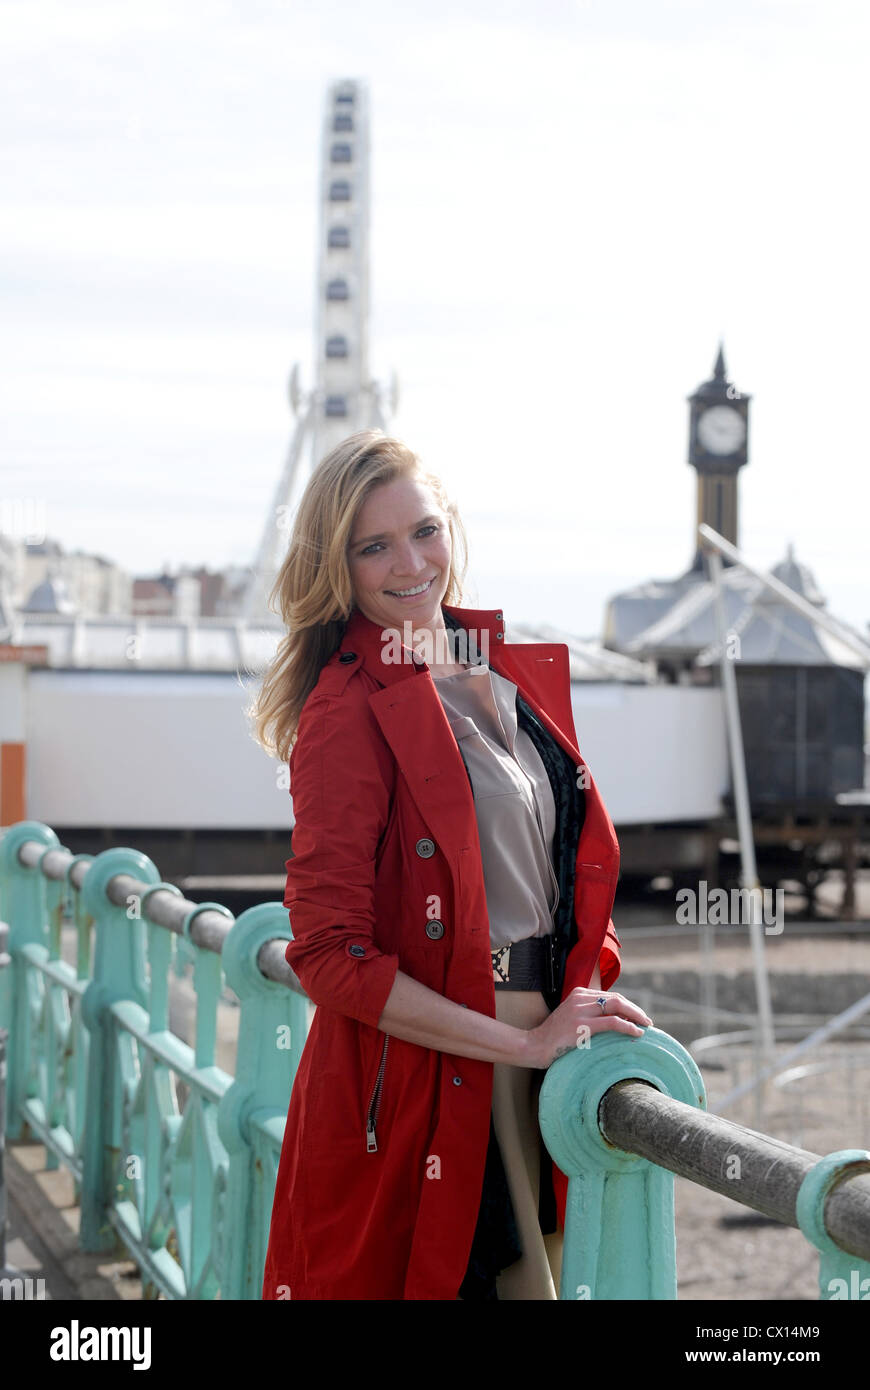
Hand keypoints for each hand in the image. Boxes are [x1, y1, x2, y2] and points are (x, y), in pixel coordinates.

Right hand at [525, 988, 652, 1069]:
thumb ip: (587, 1014)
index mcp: (578, 994)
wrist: (534, 1045)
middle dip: (635, 1009)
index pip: (610, 996)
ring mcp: (580, 1011)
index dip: (628, 1005)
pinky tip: (637, 1033)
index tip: (639, 1016)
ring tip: (646, 1026)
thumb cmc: (553, 1037)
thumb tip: (613, 1021)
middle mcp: (580, 998)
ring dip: (636, 1015)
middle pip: (617, 998)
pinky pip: (612, 1023)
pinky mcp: (581, 1026)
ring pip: (617, 1007)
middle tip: (647, 1021)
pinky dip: (628, 1026)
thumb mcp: (571, 1018)